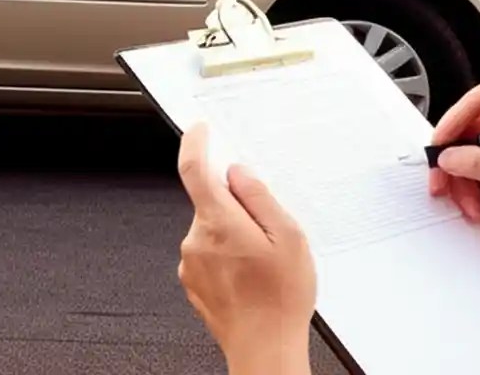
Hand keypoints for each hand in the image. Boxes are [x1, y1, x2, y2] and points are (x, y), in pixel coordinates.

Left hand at [177, 124, 314, 374]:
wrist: (264, 349)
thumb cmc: (280, 300)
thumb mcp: (287, 238)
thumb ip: (260, 198)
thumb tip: (237, 173)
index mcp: (218, 223)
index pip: (194, 169)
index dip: (195, 143)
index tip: (200, 130)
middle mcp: (196, 240)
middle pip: (210, 202)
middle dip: (236, 207)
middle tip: (268, 233)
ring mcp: (191, 262)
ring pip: (211, 230)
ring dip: (234, 236)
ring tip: (263, 265)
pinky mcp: (192, 281)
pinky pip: (209, 254)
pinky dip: (228, 257)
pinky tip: (250, 278)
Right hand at [429, 80, 479, 263]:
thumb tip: (449, 155)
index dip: (461, 113)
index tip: (445, 137)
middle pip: (466, 122)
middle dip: (452, 153)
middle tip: (441, 171)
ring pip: (458, 147)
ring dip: (456, 177)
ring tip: (469, 200)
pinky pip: (459, 167)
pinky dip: (459, 186)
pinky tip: (474, 203)